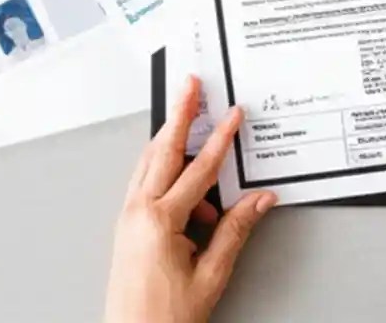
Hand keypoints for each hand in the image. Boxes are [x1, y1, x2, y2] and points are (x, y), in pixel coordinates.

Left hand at [105, 76, 275, 322]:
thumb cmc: (165, 317)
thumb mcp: (210, 274)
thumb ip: (235, 231)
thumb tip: (259, 201)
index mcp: (160, 221)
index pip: (198, 169)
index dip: (219, 139)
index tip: (232, 115)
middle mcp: (138, 212)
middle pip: (163, 151)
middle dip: (180, 114)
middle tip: (190, 85)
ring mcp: (128, 218)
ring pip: (149, 164)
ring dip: (168, 137)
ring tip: (185, 115)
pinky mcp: (126, 226)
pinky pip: (145, 184)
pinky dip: (163, 169)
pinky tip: (183, 176)